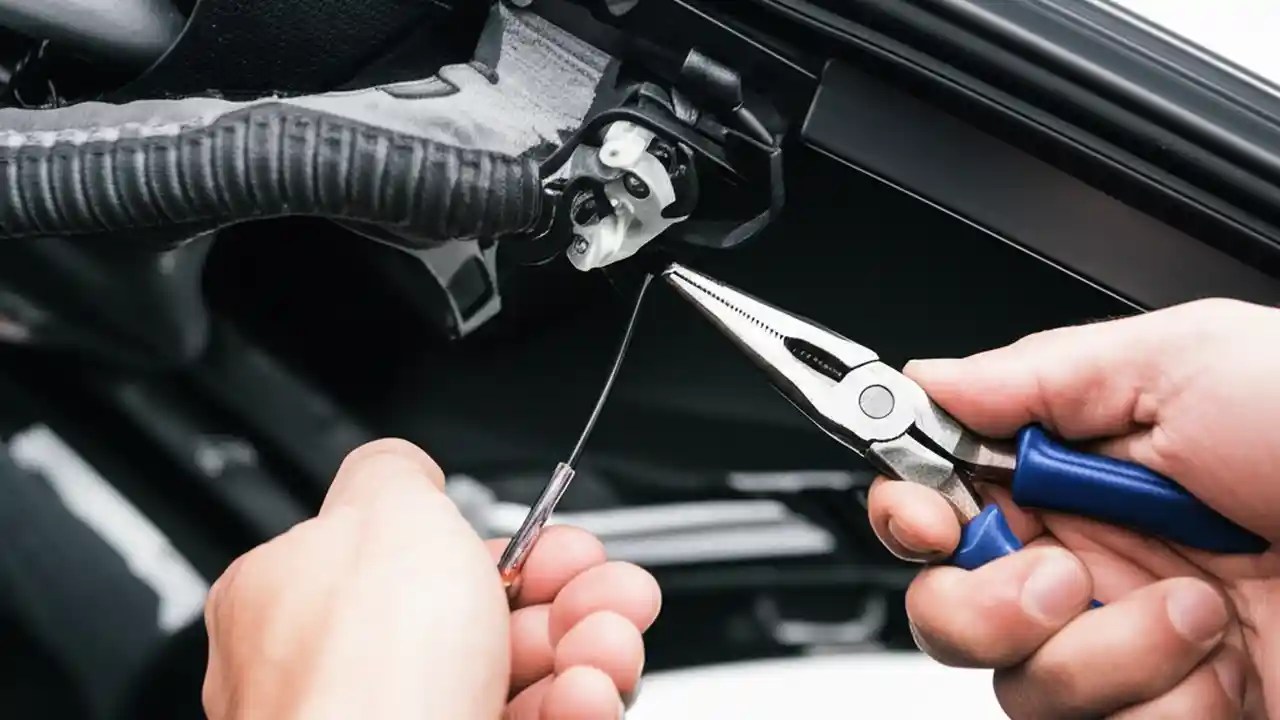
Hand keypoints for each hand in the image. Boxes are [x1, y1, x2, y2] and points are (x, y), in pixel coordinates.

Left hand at [202, 439, 659, 719]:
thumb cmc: (365, 676)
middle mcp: (352, 674)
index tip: (564, 545)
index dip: (514, 546)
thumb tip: (409, 469)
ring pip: (527, 678)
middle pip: (494, 618)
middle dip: (577, 597)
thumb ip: (396, 472)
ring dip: (591, 651)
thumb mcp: (385, 510)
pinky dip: (578, 707)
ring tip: (608, 646)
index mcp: (309, 598)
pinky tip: (587, 696)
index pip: (431, 559)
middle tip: (613, 593)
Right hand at [868, 298, 1279, 718]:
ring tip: (1200, 609)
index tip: (922, 516)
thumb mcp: (1192, 364)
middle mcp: (1096, 567)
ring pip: (1021, 684)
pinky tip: (1223, 668)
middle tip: (1059, 575)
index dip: (910, 511)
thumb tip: (927, 382)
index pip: (945, 499)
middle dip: (982, 604)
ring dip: (1108, 651)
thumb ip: (1042, 373)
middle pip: (950, 609)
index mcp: (1084, 475)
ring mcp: (1132, 653)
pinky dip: (1160, 702)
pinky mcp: (1169, 716)